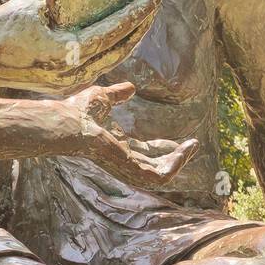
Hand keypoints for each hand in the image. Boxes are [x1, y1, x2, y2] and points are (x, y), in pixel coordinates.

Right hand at [0, 0, 160, 91]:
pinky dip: (110, 49)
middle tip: (154, 2)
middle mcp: (72, 74)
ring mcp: (67, 84)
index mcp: (68, 53)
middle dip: (140, 25)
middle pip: (120, 49)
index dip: (137, 11)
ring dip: (128, 39)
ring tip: (142, 16)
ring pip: (110, 61)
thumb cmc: (1, 24)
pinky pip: (95, 67)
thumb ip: (69, 2)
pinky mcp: (60, 85)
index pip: (115, 30)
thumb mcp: (38, 5)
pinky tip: (117, 35)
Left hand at [67, 82, 198, 186]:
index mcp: (117, 147)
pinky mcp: (131, 170)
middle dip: (176, 158)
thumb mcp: (104, 98)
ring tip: (193, 146)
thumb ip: (117, 95)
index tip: (179, 140)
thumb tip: (131, 87)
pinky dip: (176, 165)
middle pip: (155, 166)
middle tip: (192, 145)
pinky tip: (185, 150)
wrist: (71, 123)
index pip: (145, 153)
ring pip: (161, 175)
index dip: (162, 147)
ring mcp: (127, 168)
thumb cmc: (79, 112)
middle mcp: (123, 161)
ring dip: (180, 162)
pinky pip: (160, 176)